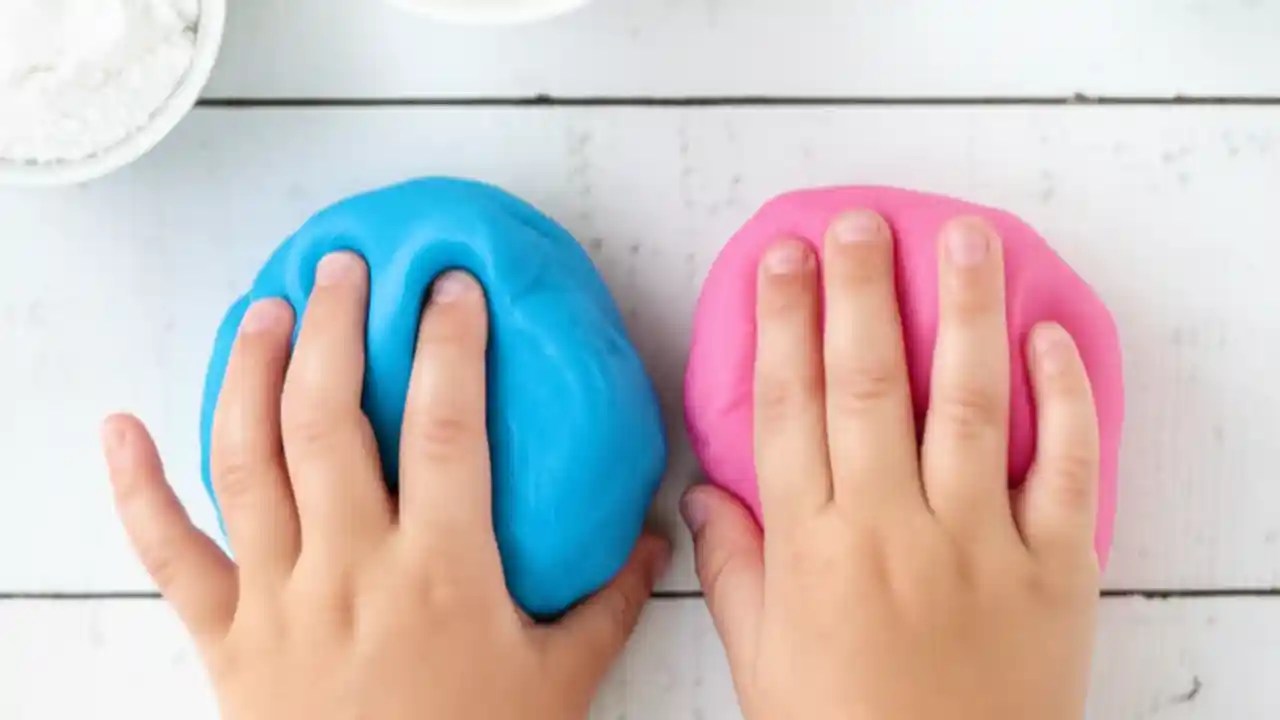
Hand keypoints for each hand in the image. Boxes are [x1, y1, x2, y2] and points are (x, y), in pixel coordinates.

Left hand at [103, 253, 669, 719]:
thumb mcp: (560, 685)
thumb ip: (609, 605)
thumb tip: (651, 538)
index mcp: (441, 573)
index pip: (445, 429)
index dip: (449, 347)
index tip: (450, 287)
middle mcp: (350, 569)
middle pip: (328, 420)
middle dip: (333, 328)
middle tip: (344, 269)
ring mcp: (277, 597)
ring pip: (247, 461)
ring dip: (247, 372)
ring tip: (264, 307)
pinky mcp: (222, 634)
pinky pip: (167, 553)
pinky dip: (136, 487)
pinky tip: (120, 426)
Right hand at [683, 213, 1099, 718]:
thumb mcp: (762, 663)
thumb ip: (734, 572)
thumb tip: (704, 497)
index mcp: (814, 549)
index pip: (788, 410)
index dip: (783, 326)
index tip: (783, 260)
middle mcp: (892, 530)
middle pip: (868, 386)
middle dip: (860, 293)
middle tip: (860, 222)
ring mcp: (978, 543)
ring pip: (968, 404)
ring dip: (962, 312)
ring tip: (960, 237)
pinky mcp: (1055, 567)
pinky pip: (1065, 468)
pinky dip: (1064, 398)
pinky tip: (1047, 338)